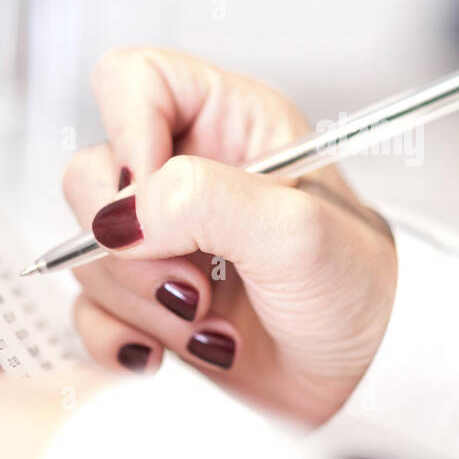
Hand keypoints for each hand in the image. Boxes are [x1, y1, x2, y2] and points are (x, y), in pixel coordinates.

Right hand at [63, 49, 396, 424]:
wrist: (370, 378)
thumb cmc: (360, 291)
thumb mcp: (296, 232)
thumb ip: (205, 201)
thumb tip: (121, 217)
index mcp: (230, 123)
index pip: (133, 80)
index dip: (125, 129)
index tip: (149, 192)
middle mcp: (190, 173)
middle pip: (91, 174)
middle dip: (131, 244)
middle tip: (194, 284)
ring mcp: (165, 240)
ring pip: (90, 252)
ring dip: (144, 302)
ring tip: (211, 325)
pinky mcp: (149, 301)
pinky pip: (88, 310)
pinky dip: (121, 338)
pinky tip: (171, 354)